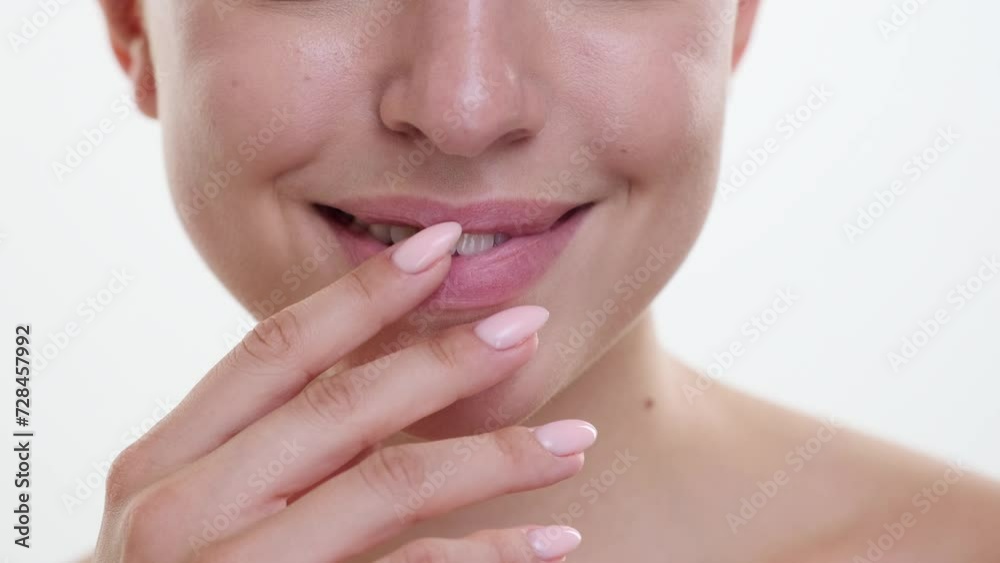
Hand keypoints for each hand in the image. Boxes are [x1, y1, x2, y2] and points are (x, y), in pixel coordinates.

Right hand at [92, 222, 594, 562]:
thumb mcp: (183, 508)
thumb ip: (252, 446)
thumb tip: (372, 372)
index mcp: (158, 464)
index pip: (272, 352)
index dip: (361, 293)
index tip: (439, 248)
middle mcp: (182, 514)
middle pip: (339, 409)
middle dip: (444, 361)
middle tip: (529, 327)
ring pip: (385, 487)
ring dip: (493, 456)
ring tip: (573, 440)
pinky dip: (487, 554)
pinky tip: (550, 541)